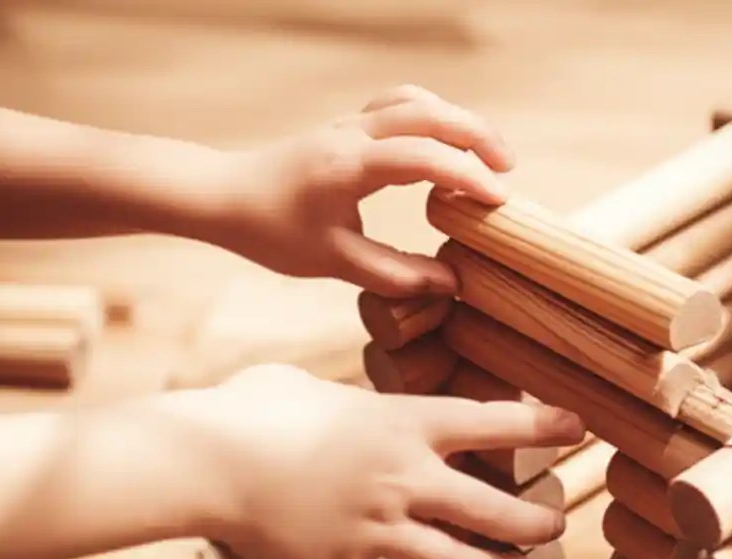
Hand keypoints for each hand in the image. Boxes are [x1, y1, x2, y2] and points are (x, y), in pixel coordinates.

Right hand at [156, 364, 583, 558]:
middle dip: (534, 522)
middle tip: (551, 524)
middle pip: (494, 510)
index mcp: (402, 426)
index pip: (492, 422)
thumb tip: (351, 402)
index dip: (543, 426)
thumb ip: (352, 399)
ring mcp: (373, 531)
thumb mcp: (314, 385)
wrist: (206, 457)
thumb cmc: (256, 407)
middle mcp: (402, 480)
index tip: (579, 428)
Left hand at [213, 84, 514, 296]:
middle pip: (429, 112)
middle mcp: (353, 134)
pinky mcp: (346, 126)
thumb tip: (450, 284)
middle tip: (508, 171)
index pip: (423, 157)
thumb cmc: (270, 231)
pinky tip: (444, 147)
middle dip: (477, 136)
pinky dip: (432, 119)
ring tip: (485, 156)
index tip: (499, 202)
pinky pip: (399, 106)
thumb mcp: (332, 262)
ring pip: (416, 101)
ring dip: (457, 122)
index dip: (468, 175)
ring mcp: (349, 124)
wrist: (223, 196)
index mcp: (349, 166)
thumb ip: (393, 275)